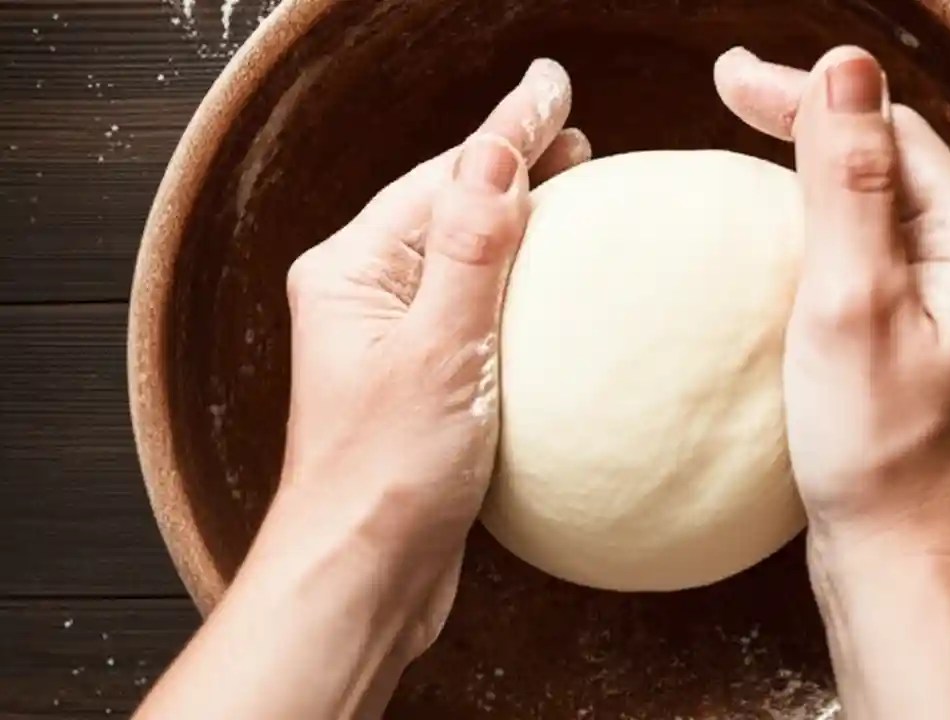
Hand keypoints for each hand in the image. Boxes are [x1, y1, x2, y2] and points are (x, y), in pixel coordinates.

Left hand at [265, 58, 590, 650]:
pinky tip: (553, 289)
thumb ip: (471, 251)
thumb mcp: (438, 352)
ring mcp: (392, 341)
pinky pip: (474, 311)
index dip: (506, 131)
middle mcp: (365, 297)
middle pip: (449, 207)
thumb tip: (497, 152)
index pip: (445, 178)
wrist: (361, 581)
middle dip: (510, 167)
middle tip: (572, 135)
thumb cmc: (384, 478)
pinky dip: (516, 287)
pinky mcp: (423, 384)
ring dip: (516, 222)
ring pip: (463, 258)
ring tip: (568, 191)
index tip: (556, 89)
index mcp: (352, 274)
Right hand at [716, 46, 949, 555]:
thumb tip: (847, 68)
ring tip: (749, 138)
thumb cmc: (880, 454)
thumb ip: (851, 183)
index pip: (894, 134)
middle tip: (732, 91)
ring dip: (812, 167)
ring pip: (876, 206)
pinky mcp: (914, 340)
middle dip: (812, 118)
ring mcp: (947, 307)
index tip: (730, 80)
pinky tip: (775, 232)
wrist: (897, 562)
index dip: (814, 96)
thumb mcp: (852, 304)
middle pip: (890, 160)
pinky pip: (866, 256)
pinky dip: (816, 227)